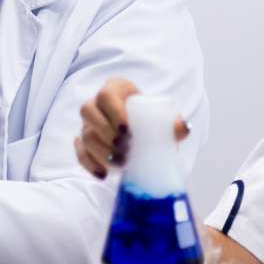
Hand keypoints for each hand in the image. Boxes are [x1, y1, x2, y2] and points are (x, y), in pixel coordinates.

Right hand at [73, 79, 188, 178]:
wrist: (139, 131)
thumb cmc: (148, 119)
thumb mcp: (160, 117)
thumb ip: (172, 123)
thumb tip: (184, 129)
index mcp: (114, 89)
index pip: (105, 94)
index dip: (113, 111)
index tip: (128, 130)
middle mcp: (95, 104)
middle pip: (88, 111)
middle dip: (106, 133)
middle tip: (126, 148)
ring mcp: (86, 123)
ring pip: (84, 134)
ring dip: (101, 151)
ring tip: (121, 163)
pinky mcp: (82, 142)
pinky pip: (79, 152)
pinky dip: (90, 164)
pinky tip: (104, 174)